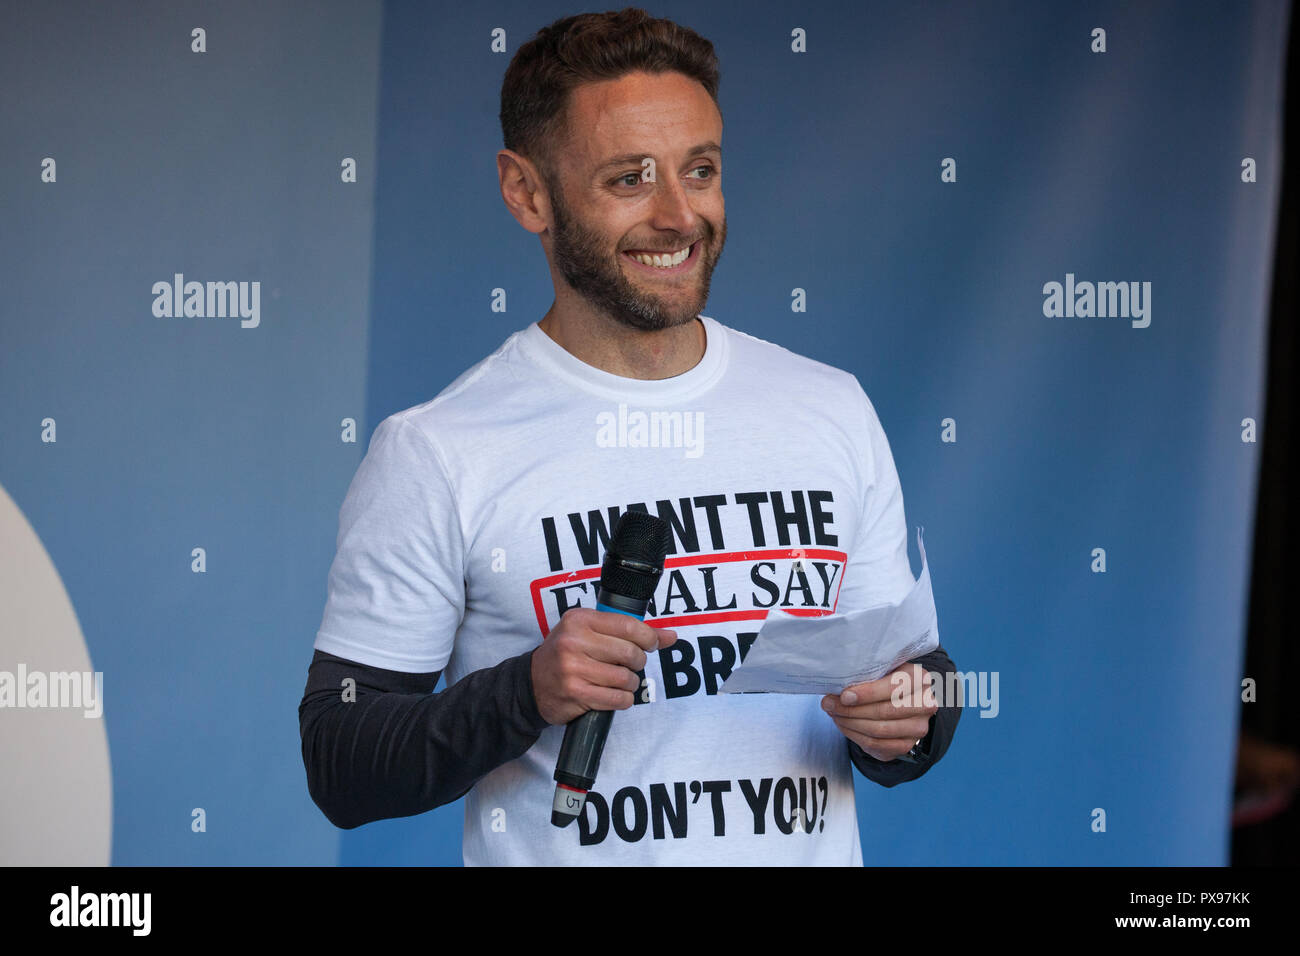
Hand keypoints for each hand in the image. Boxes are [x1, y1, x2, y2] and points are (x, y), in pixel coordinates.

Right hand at [530, 607, 677, 724]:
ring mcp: (573, 668)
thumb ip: (630, 632)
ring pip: (625, 678)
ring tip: (620, 681)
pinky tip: (614, 695)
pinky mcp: (575, 693)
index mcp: (580, 620)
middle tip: (630, 665)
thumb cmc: (566, 654)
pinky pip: (617, 699)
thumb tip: (671, 636)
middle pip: (630, 653)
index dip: (649, 637)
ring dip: (630, 683)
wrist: (531, 684)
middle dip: (638, 663)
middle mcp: (574, 641)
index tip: (652, 644)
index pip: (628, 625)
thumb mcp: (590, 633)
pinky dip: (623, 699)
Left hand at [821, 662, 938, 761]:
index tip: (844, 695)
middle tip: (829, 705)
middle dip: (852, 710)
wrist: (900, 701)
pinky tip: (844, 725)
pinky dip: (855, 736)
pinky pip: (876, 745)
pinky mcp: (906, 745)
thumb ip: (865, 674)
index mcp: (920, 678)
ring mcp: (918, 727)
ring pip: (879, 730)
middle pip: (885, 711)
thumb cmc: (885, 680)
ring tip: (834, 714)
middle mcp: (926, 704)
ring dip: (850, 723)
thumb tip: (836, 687)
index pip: (894, 687)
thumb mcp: (881, 669)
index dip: (867, 693)